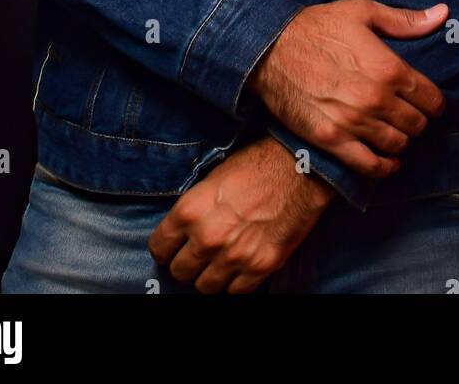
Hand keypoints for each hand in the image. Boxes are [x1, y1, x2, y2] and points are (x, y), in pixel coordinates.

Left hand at [147, 136, 335, 294]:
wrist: (299, 167)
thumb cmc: (256, 165)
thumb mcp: (213, 178)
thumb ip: (194, 209)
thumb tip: (182, 231)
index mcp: (190, 210)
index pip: (159, 247)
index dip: (165, 248)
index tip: (172, 247)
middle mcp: (208, 237)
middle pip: (180, 272)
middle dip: (186, 263)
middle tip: (196, 255)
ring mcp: (234, 255)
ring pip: (204, 287)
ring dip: (208, 276)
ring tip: (217, 263)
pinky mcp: (260, 267)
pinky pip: (235, 292)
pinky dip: (234, 284)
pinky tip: (237, 268)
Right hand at [247, 0, 448, 176]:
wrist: (269, 49)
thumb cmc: (317, 27)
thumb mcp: (362, 12)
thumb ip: (405, 20)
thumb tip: (442, 14)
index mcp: (389, 68)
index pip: (431, 99)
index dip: (433, 102)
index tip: (427, 101)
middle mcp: (376, 99)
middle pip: (417, 124)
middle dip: (417, 120)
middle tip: (408, 114)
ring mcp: (354, 123)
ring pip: (397, 145)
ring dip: (401, 140)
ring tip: (393, 130)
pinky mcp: (332, 140)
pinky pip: (371, 166)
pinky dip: (385, 167)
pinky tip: (388, 160)